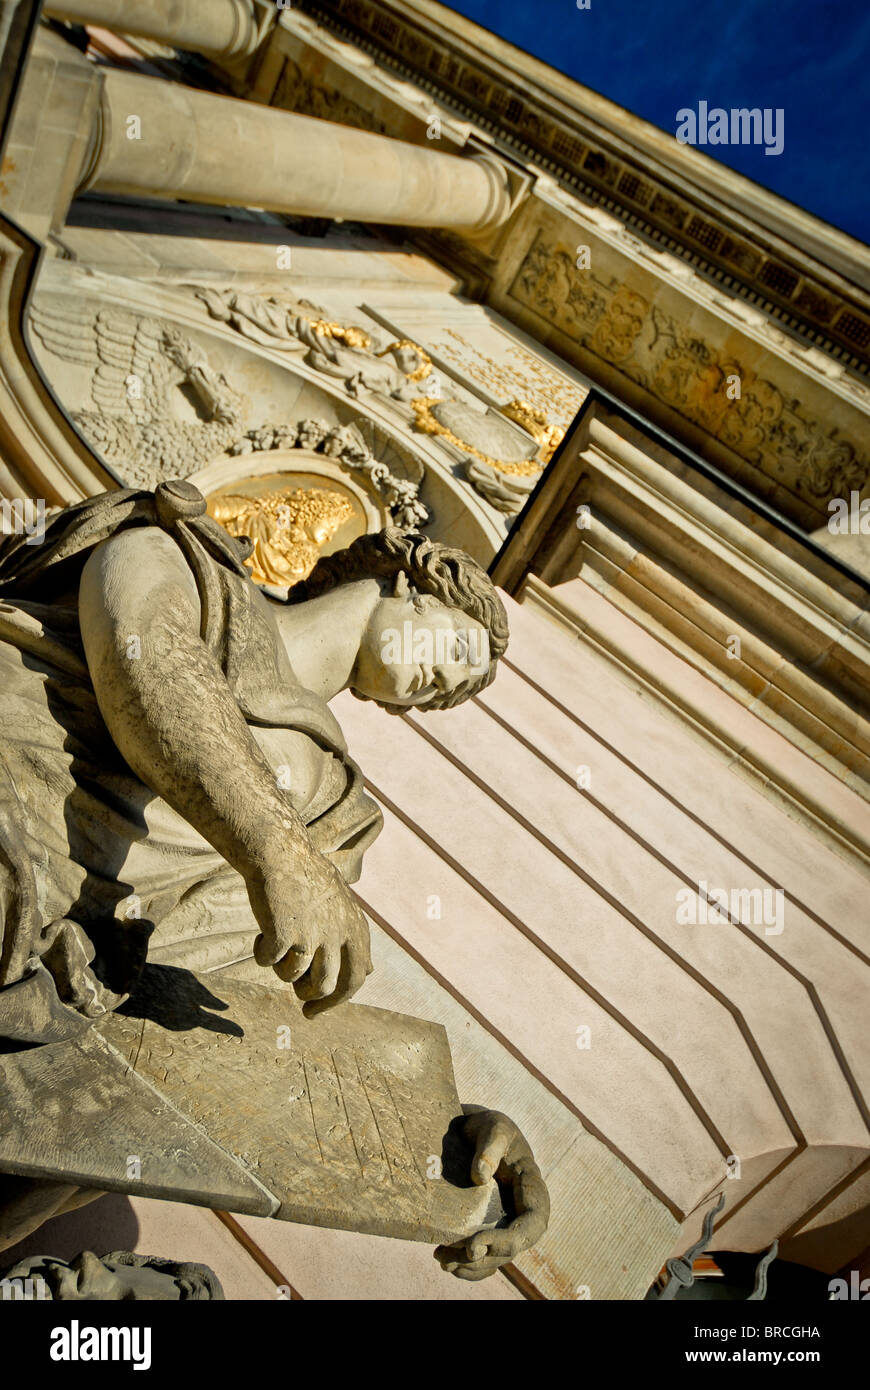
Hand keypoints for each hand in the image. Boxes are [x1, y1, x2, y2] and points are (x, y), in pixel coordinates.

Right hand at [247, 854, 371, 1015]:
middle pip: (328, 986)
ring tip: (278, 952)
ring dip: (284, 972)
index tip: (318, 1010)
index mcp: (355, 928)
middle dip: (313, 1000)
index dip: (338, 1000)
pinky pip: (269, 962)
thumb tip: (370, 972)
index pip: (356, 978)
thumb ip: (354, 940)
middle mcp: (338, 933)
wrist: (279, 852)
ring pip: (296, 978)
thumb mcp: (342, 905)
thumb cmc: (307, 878)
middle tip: (302, 1007)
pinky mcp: (284, 934)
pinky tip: (261, 936)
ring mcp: (312, 934)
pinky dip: (262, 954)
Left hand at [434, 1108, 549, 1280]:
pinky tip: (447, 1262)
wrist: (472, 1131)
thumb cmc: (488, 1127)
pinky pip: (486, 1256)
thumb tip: (480, 1176)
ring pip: (497, 1256)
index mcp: (532, 1188)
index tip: (475, 1244)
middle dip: (485, 1258)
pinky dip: (468, 1265)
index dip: (509, 1240)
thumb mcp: (493, 1127)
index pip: (532, 1223)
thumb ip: (490, 1147)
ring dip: (472, 1266)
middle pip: (512, 1247)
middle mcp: (522, 1210)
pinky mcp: (489, 1227)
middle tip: (452, 1258)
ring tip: (443, 1261)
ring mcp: (506, 1221)